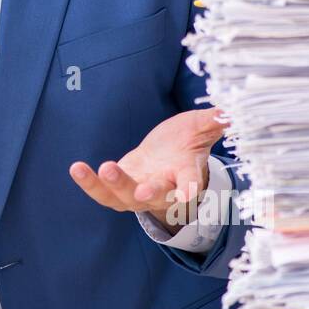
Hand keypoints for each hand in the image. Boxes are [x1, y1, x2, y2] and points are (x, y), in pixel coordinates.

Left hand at [68, 108, 226, 232]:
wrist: (167, 156)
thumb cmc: (186, 142)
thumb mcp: (200, 127)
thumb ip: (214, 120)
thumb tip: (232, 110)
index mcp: (186, 174)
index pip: (191, 182)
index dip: (190, 187)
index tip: (189, 192)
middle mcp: (164, 188)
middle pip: (157, 195)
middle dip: (150, 193)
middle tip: (143, 190)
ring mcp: (140, 192)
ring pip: (125, 198)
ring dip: (112, 187)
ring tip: (101, 168)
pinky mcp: (119, 189)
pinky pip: (103, 192)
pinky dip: (90, 184)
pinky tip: (76, 168)